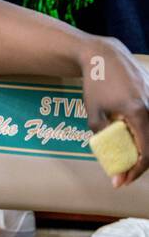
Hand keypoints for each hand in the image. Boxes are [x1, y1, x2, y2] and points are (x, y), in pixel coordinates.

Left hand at [81, 39, 148, 186]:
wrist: (105, 56)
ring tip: (128, 160)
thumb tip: (109, 158)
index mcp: (139, 113)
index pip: (145, 152)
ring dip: (144, 150)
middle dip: (139, 165)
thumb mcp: (93, 112)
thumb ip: (102, 135)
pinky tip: (133, 141)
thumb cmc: (96, 83)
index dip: (135, 171)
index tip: (121, 181)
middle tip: (124, 174)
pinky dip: (146, 135)